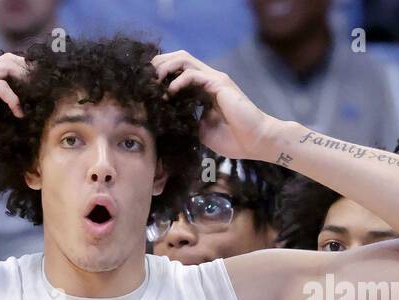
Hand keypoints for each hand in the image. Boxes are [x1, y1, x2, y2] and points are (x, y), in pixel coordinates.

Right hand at [0, 52, 26, 162]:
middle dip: (27, 71)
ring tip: (33, 97)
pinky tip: (17, 112)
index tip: (37, 94)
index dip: (24, 76)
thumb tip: (18, 120)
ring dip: (23, 79)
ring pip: (6, 65)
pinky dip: (13, 98)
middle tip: (39, 90)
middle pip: (9, 59)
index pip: (7, 68)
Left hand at [151, 51, 281, 161]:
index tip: (145, 87)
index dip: (160, 74)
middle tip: (144, 79)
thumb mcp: (201, 130)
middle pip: (178, 58)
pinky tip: (170, 93)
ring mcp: (215, 79)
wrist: (255, 142)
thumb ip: (187, 120)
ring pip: (184, 59)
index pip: (178, 70)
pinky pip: (193, 74)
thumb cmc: (232, 139)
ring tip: (153, 83)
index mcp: (203, 88)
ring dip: (165, 68)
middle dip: (158, 65)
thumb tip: (168, 122)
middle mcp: (209, 79)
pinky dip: (178, 81)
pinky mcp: (220, 84)